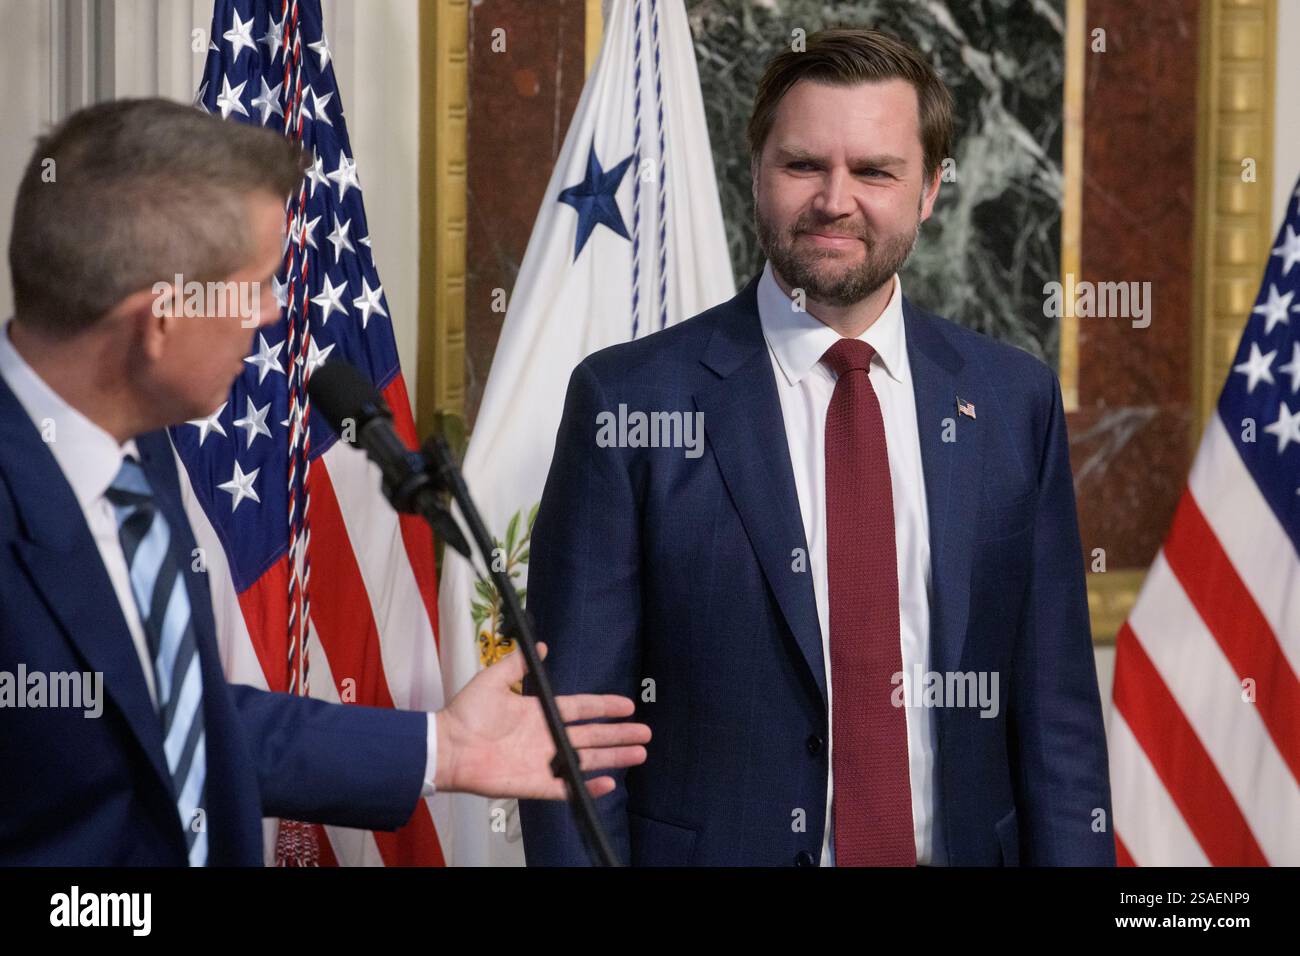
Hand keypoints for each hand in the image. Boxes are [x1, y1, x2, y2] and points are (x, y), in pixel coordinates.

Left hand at [434, 643, 650, 798]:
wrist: (447, 747)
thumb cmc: (465, 714)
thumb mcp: (493, 680)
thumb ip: (518, 665)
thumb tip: (540, 646)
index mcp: (540, 714)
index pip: (581, 709)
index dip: (605, 707)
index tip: (628, 705)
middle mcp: (547, 738)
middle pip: (592, 736)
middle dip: (619, 735)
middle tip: (646, 734)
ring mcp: (543, 762)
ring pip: (587, 760)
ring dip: (613, 757)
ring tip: (639, 754)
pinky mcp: (535, 784)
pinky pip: (567, 788)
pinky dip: (588, 787)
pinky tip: (608, 783)